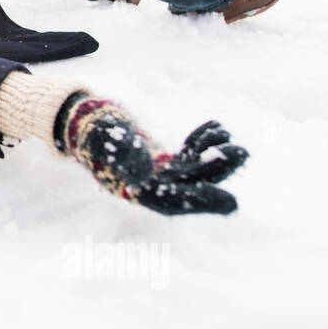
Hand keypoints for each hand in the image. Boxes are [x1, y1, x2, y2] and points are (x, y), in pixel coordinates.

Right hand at [57, 95, 247, 215]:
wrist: (85, 126)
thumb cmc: (93, 135)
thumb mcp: (106, 143)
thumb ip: (126, 157)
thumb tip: (145, 177)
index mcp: (136, 192)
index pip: (174, 202)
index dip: (203, 202)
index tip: (232, 201)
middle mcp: (152, 189)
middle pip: (190, 187)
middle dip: (217, 173)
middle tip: (242, 152)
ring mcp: (159, 176)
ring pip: (195, 171)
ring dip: (216, 158)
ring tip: (234, 139)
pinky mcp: (164, 162)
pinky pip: (189, 156)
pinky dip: (202, 144)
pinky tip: (215, 127)